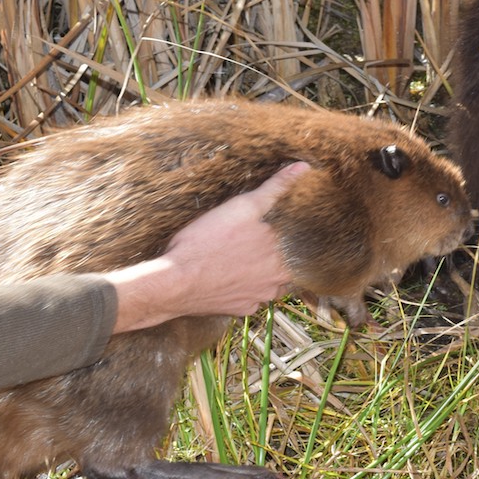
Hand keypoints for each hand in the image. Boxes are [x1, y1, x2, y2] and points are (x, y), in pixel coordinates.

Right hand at [106, 162, 310, 332]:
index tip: (269, 228)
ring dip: (262, 273)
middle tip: (251, 242)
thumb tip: (303, 169)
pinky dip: (244, 289)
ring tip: (241, 259)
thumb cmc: (207, 242)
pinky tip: (230, 278)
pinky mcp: (241, 310)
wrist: (175, 281)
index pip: (297, 243)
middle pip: (285, 265)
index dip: (284, 234)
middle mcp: (277, 281)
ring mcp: (259, 298)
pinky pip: (251, 299)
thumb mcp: (243, 207)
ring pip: (270, 284)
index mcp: (284, 256)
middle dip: (273, 254)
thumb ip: (275, 189)